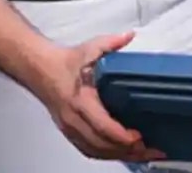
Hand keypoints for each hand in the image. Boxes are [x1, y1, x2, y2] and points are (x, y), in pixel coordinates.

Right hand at [30, 32, 165, 161]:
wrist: (40, 70)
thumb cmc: (64, 63)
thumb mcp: (90, 48)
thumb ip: (111, 42)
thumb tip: (128, 36)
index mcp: (81, 101)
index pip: (102, 126)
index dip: (121, 135)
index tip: (138, 136)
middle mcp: (74, 119)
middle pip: (102, 145)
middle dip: (128, 151)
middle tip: (151, 150)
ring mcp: (71, 128)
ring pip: (96, 151)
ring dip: (120, 156)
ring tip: (143, 154)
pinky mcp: (71, 131)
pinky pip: (89, 150)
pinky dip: (107, 155)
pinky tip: (122, 154)